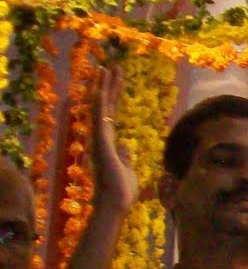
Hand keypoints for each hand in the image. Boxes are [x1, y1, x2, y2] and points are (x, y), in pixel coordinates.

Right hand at [90, 66, 137, 213]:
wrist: (117, 202)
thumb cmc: (122, 189)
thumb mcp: (127, 168)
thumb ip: (124, 155)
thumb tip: (124, 145)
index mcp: (110, 141)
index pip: (112, 112)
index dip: (114, 95)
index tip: (117, 79)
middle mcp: (102, 136)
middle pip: (106, 105)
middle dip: (109, 85)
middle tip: (112, 66)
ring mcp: (100, 138)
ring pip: (100, 107)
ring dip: (103, 88)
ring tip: (105, 68)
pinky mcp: (101, 143)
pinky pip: (99, 119)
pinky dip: (99, 103)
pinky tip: (99, 88)